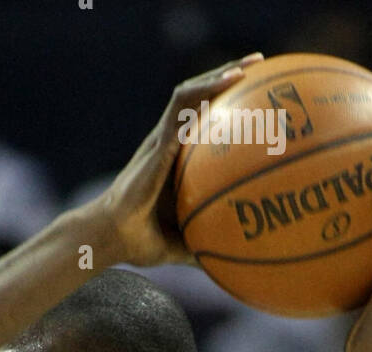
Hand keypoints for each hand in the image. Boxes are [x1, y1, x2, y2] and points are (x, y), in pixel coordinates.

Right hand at [86, 53, 263, 265]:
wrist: (111, 238)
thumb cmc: (138, 242)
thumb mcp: (181, 246)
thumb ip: (204, 247)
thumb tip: (228, 265)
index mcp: (173, 161)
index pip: (200, 122)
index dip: (226, 104)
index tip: (255, 96)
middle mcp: (167, 143)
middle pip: (199, 98)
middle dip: (228, 76)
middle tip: (260, 65)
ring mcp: (160, 140)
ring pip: (191, 94)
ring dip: (219, 75)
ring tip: (249, 65)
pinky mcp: (157, 143)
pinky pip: (182, 108)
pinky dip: (206, 91)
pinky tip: (231, 82)